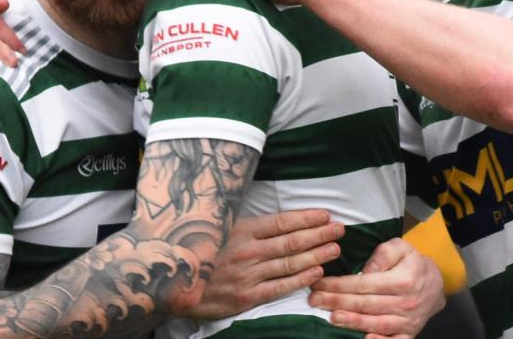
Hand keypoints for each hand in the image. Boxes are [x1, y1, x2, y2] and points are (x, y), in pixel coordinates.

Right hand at [189, 209, 343, 319]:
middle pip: (292, 241)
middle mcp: (248, 251)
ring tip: (334, 249)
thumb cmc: (199, 251)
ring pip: (290, 263)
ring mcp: (248, 275)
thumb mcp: (219, 228)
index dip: (307, 218)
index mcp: (242, 230)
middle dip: (319, 234)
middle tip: (340, 229)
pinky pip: (279, 287)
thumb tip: (274, 216)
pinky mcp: (246, 296)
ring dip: (316, 255)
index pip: (282, 222)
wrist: (172, 283)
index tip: (325, 215)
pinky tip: (316, 273)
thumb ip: (246, 224)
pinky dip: (300, 279)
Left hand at [308, 237, 444, 338]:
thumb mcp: (401, 247)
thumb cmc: (412, 263)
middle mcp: (405, 301)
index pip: (364, 284)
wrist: (436, 284)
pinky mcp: (409, 333)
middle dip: (337, 302)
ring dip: (352, 322)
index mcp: (402, 279)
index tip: (320, 283)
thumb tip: (366, 270)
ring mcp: (408, 320)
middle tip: (314, 300)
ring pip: (376, 323)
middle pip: (366, 304)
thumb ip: (383, 254)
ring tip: (331, 318)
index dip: (340, 284)